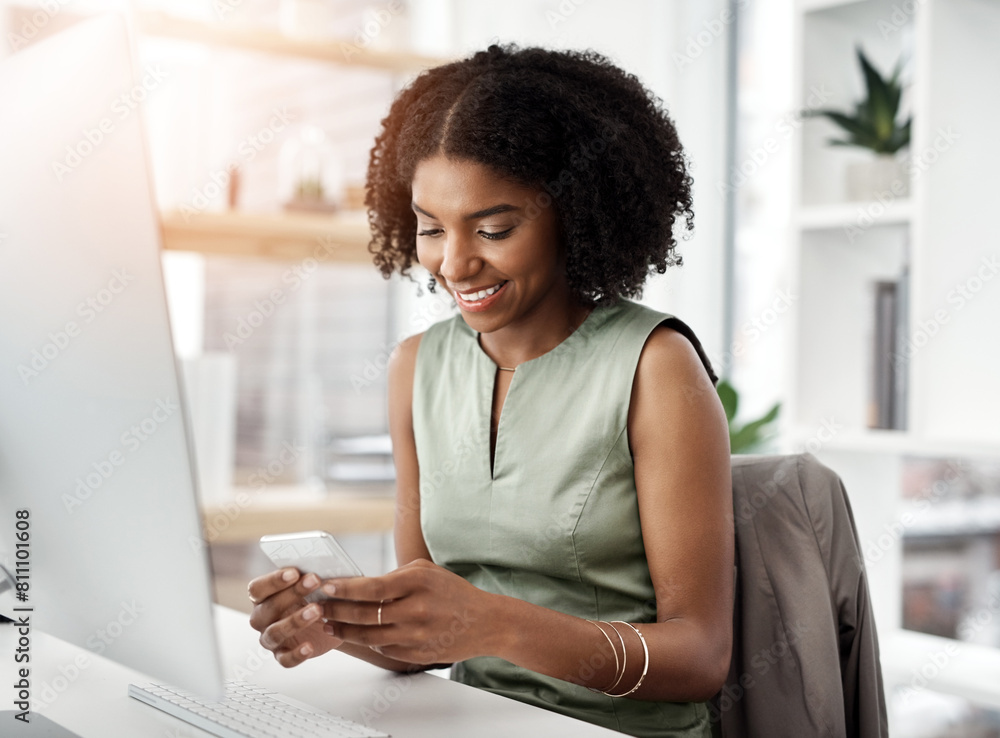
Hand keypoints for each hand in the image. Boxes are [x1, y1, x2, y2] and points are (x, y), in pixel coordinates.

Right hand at [248, 568, 343, 667]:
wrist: (327, 623)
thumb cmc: (312, 597)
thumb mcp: (308, 585)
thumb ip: (305, 576)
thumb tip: (317, 564)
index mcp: (262, 597)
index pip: (257, 588)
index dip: (274, 581)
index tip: (295, 572)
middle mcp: (261, 618)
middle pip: (268, 608)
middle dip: (292, 594)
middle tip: (315, 581)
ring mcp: (270, 638)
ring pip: (275, 633)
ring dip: (295, 621)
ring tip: (317, 610)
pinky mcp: (283, 655)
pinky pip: (285, 659)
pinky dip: (296, 655)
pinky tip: (309, 646)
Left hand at [320, 559, 491, 664]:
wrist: (485, 622)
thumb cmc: (452, 592)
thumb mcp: (426, 572)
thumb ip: (394, 577)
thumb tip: (358, 584)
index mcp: (418, 583)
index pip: (372, 588)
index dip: (345, 589)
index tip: (326, 586)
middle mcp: (416, 610)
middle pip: (365, 614)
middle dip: (336, 609)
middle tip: (317, 605)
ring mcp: (416, 636)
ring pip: (369, 635)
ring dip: (344, 629)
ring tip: (329, 622)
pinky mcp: (416, 654)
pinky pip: (382, 648)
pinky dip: (366, 641)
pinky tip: (354, 633)